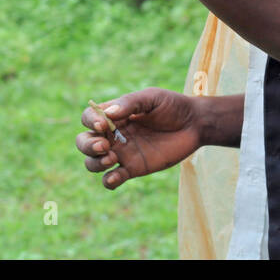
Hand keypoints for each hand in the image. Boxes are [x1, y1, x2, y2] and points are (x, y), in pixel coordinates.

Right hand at [76, 88, 203, 189]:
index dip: (89, 121)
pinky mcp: (133, 169)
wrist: (195, 124)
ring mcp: (122, 153)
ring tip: (112, 158)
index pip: (89, 118)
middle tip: (104, 146)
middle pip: (84, 142)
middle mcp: (114, 134)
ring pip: (93, 163)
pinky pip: (112, 179)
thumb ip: (130, 103)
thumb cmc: (173, 106)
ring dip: (95, 163)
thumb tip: (107, 114)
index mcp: (114, 115)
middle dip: (87, 145)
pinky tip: (117, 175)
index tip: (102, 125)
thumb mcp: (152, 98)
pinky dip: (108, 181)